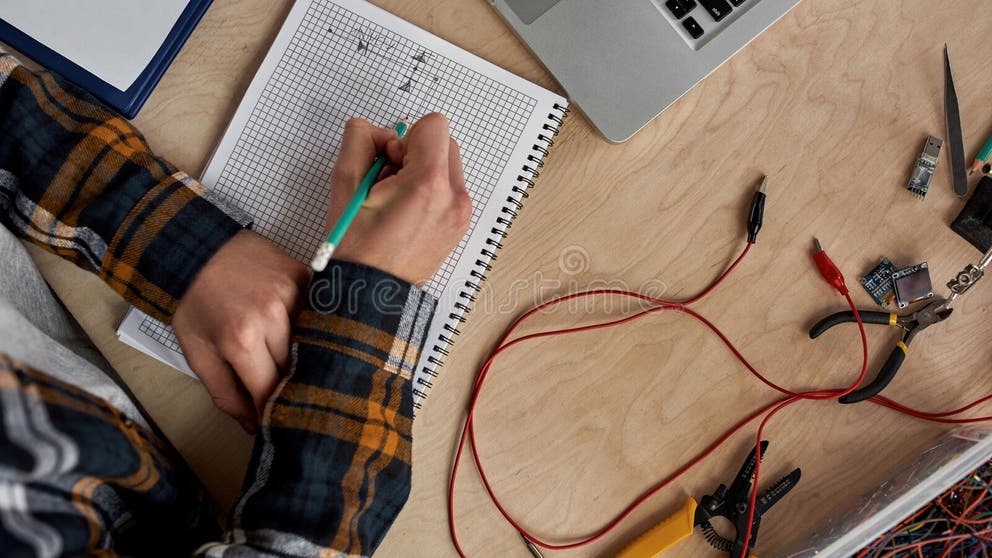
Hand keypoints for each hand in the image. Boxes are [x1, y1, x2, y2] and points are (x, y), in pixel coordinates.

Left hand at [173, 230, 309, 432]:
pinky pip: (318, 314)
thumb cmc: (195, 302)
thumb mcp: (197, 353)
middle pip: (294, 369)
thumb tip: (253, 425)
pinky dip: (312, 327)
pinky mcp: (304, 278)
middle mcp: (271, 316)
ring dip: (303, 356)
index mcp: (240, 339)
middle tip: (285, 393)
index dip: (273, 409)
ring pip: (311, 343)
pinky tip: (303, 332)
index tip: (275, 421)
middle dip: (287, 384)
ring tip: (295, 363)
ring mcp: (292, 294)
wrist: (200, 248)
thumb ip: (225, 393)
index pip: (270, 390)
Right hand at [329, 114, 470, 284]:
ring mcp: (460, 213)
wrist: (371, 291)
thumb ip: (359, 141)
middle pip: (444, 141)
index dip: (404, 137)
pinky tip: (406, 211)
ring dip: (422, 170)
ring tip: (396, 199)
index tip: (388, 162)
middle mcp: (453, 197)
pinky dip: (429, 190)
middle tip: (389, 180)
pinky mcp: (460, 223)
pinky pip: (449, 187)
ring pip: (447, 164)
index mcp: (428, 184)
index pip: (433, 124)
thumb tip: (374, 130)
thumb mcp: (345, 185)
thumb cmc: (357, 248)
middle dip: (414, 152)